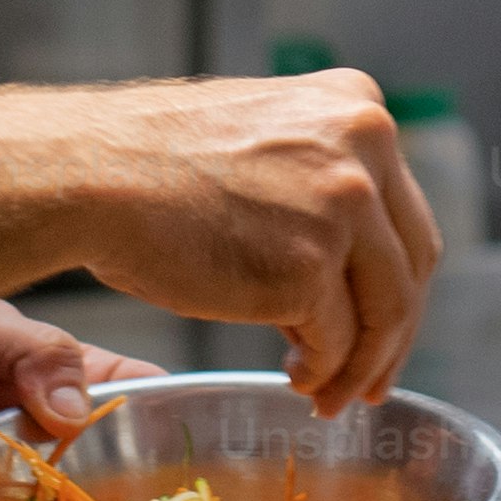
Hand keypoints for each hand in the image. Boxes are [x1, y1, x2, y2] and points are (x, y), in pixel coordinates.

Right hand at [41, 70, 438, 417]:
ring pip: (384, 311)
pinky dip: (323, 371)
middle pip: (411, 264)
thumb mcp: (263, 139)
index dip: (398, 280)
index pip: (404, 213)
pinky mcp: (310, 266)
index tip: (385, 324)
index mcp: (357, 105)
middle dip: (394, 333)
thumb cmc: (151, 163)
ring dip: (361, 365)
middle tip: (371, 378)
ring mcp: (343, 206)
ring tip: (328, 394)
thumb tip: (347, 263)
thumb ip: (318, 179)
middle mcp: (365, 145)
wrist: (90, 174)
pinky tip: (298, 380)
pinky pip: (337, 340)